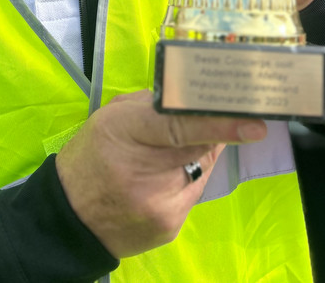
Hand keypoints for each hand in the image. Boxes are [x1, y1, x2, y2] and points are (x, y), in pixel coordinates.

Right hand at [55, 90, 266, 257]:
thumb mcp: (113, 116)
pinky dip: (187, 178)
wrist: (70, 218)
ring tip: (169, 152)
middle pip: (199, 145)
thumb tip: (200, 98)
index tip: (255, 124)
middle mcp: (144, 173)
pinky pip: (194, 190)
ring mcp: (160, 205)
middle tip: (213, 115)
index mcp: (123, 132)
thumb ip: (156, 105)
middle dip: (209, 130)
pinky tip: (164, 177)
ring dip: (196, 153)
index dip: (218, 123)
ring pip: (201, 168)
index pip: (178, 125)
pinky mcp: (171, 226)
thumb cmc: (92, 155)